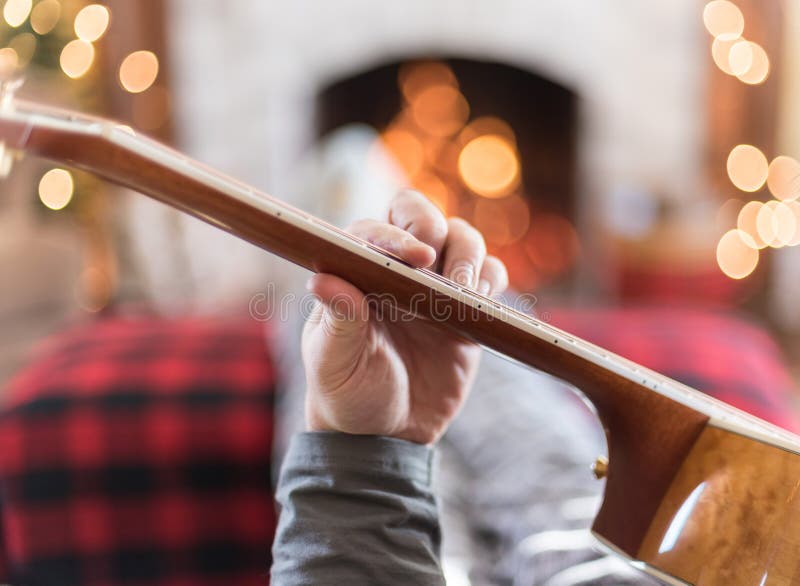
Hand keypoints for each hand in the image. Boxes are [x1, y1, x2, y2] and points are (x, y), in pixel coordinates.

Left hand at [302, 190, 508, 443]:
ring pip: (461, 238)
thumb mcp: (334, 361)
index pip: (377, 230)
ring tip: (465, 293)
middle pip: (422, 216)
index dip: (398, 235)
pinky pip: (489, 275)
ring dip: (470, 255)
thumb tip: (321, 280)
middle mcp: (396, 270)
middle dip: (438, 229)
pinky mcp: (464, 309)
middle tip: (446, 271)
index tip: (419, 258)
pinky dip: (492, 278)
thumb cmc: (346, 392)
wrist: (384, 433)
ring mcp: (434, 286)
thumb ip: (337, 320)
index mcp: (357, 272)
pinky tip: (482, 301)